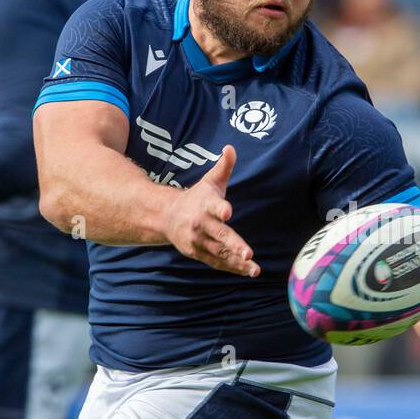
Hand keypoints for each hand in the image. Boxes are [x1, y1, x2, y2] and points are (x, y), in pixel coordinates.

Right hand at [163, 145, 258, 276]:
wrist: (165, 217)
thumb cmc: (196, 198)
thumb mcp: (210, 181)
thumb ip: (223, 167)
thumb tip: (230, 148)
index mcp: (205, 205)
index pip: (214, 206)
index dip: (222, 209)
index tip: (228, 212)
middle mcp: (201, 224)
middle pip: (219, 235)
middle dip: (233, 244)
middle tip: (248, 253)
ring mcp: (198, 241)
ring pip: (220, 253)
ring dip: (237, 262)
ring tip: (254, 268)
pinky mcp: (198, 254)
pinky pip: (217, 262)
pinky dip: (232, 267)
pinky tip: (248, 271)